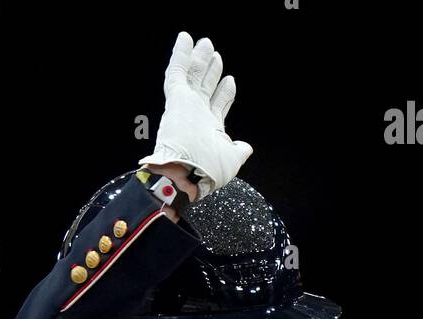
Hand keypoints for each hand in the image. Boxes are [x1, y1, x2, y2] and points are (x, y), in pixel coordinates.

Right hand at [138, 32, 252, 199]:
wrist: (187, 176)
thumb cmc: (208, 172)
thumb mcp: (232, 161)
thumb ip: (239, 151)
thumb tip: (246, 147)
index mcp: (210, 129)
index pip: (218, 104)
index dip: (224, 92)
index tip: (230, 80)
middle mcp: (198, 116)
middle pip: (205, 86)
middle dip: (211, 70)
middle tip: (215, 54)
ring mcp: (186, 106)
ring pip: (192, 75)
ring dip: (198, 58)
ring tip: (204, 43)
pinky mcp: (176, 99)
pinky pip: (176, 72)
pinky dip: (180, 54)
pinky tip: (185, 38)